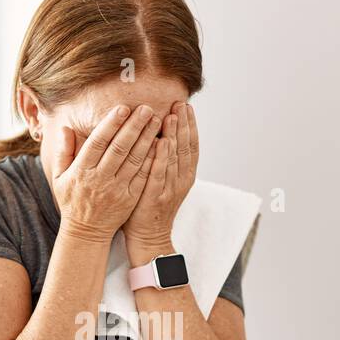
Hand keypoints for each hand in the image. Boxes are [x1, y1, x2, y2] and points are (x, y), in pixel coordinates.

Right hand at [51, 103, 161, 243]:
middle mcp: (100, 179)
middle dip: (134, 127)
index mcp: (82, 170)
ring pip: (134, 160)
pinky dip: (152, 160)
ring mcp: (117, 189)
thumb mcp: (60, 177)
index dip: (111, 124)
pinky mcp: (130, 198)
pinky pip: (143, 176)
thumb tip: (65, 128)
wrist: (86, 231)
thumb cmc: (73, 200)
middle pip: (119, 148)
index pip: (98, 142)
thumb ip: (64, 152)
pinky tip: (161, 145)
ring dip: (146, 139)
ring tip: (156, 120)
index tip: (122, 108)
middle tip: (146, 108)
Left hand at [123, 101, 197, 259]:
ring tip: (173, 115)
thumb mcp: (163, 180)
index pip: (191, 145)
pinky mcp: (155, 197)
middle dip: (184, 124)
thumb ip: (165, 159)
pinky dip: (162, 158)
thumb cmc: (150, 206)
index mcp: (184, 175)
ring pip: (175, 158)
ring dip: (175, 136)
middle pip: (186, 147)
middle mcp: (181, 180)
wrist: (148, 237)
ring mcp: (169, 189)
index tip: (186, 106)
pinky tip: (162, 142)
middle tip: (180, 102)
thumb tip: (164, 134)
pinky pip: (159, 175)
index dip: (191, 125)